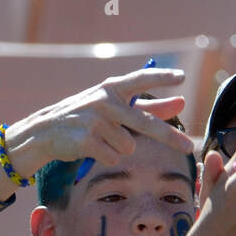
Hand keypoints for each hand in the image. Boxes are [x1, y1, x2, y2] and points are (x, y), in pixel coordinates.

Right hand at [1, 68, 191, 177]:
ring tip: (100, 140)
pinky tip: (92, 150)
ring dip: (118, 149)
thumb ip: (150, 107)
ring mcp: (96, 120)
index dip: (161, 77)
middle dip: (169, 138)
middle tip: (189, 148)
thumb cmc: (86, 117)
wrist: (46, 131)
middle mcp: (105, 101)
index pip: (141, 79)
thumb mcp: (115, 107)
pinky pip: (113, 158)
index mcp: (112, 88)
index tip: (181, 77)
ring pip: (128, 147)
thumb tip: (182, 102)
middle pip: (145, 124)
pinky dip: (106, 158)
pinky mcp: (87, 140)